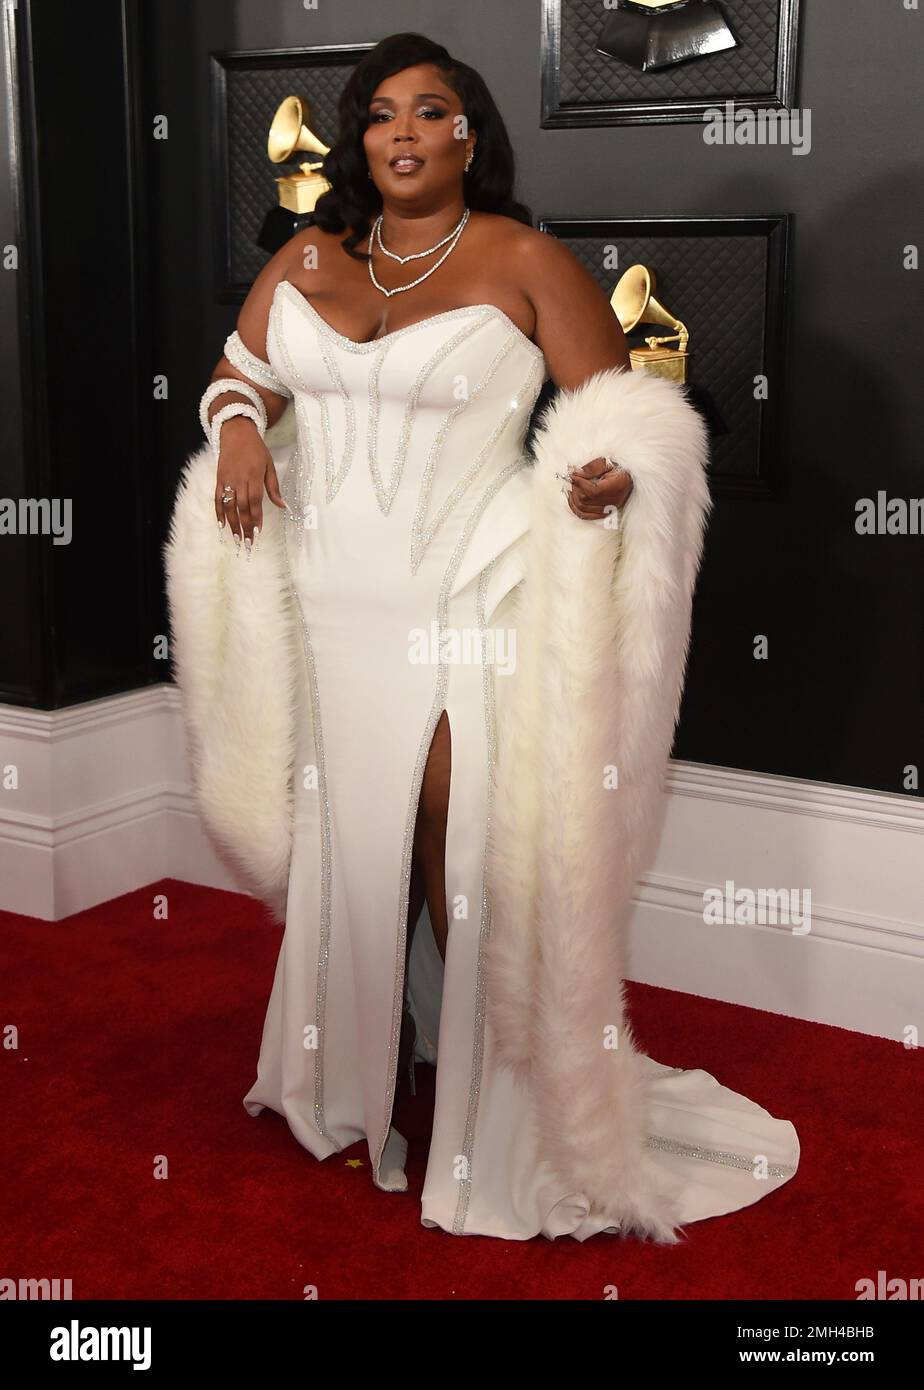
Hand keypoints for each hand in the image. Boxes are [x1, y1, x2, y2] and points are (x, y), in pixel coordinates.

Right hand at [214, 416, 286, 549]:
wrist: (236, 432)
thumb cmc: (256, 449)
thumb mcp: (270, 465)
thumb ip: (274, 488)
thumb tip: (283, 506)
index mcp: (254, 475)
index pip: (254, 501)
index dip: (256, 517)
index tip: (258, 532)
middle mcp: (239, 478)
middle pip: (241, 507)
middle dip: (245, 526)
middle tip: (248, 543)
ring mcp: (227, 479)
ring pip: (228, 505)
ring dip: (232, 524)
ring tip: (236, 539)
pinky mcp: (218, 479)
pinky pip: (217, 498)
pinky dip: (218, 512)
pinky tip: (222, 526)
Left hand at [562, 456, 632, 522]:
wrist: (629, 478)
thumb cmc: (619, 469)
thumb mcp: (606, 463)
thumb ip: (591, 468)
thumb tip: (576, 473)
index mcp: (617, 486)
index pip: (593, 491)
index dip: (580, 483)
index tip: (573, 475)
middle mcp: (613, 501)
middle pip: (585, 500)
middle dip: (576, 489)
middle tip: (574, 479)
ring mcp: (609, 509)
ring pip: (583, 508)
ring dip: (574, 497)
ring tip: (574, 487)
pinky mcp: (604, 513)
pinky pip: (585, 515)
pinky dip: (576, 508)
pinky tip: (573, 499)